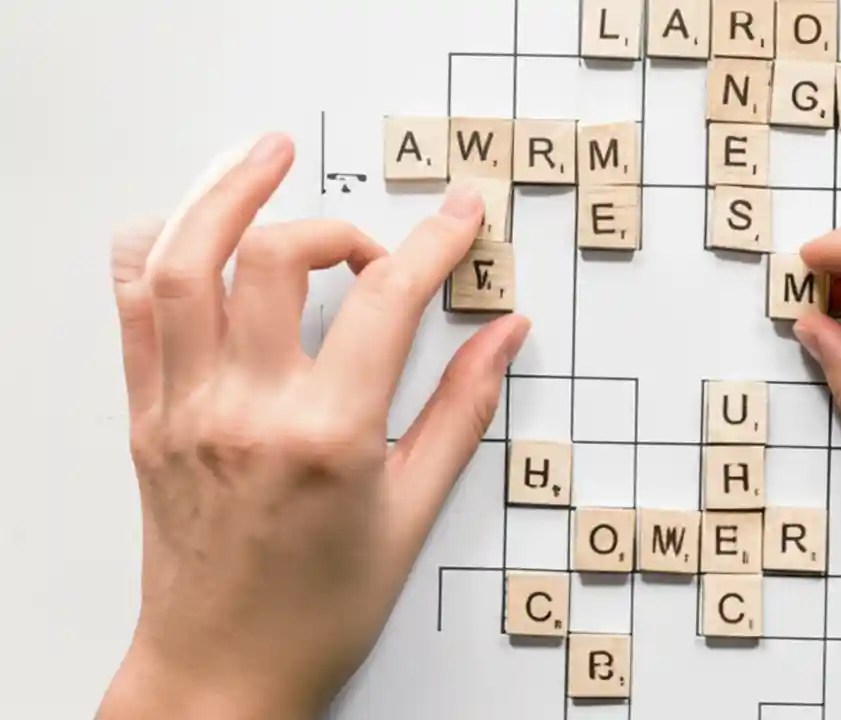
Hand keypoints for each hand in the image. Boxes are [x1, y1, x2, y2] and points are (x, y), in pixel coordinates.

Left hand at [99, 134, 529, 719]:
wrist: (222, 671)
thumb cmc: (317, 608)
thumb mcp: (412, 511)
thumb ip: (462, 409)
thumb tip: (505, 336)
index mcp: (325, 437)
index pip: (388, 300)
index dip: (435, 240)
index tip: (460, 214)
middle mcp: (245, 411)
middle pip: (275, 258)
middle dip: (335, 223)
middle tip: (374, 240)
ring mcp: (184, 408)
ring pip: (183, 261)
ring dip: (225, 191)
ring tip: (262, 154)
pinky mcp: (147, 416)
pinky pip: (132, 309)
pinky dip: (156, 249)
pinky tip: (189, 223)